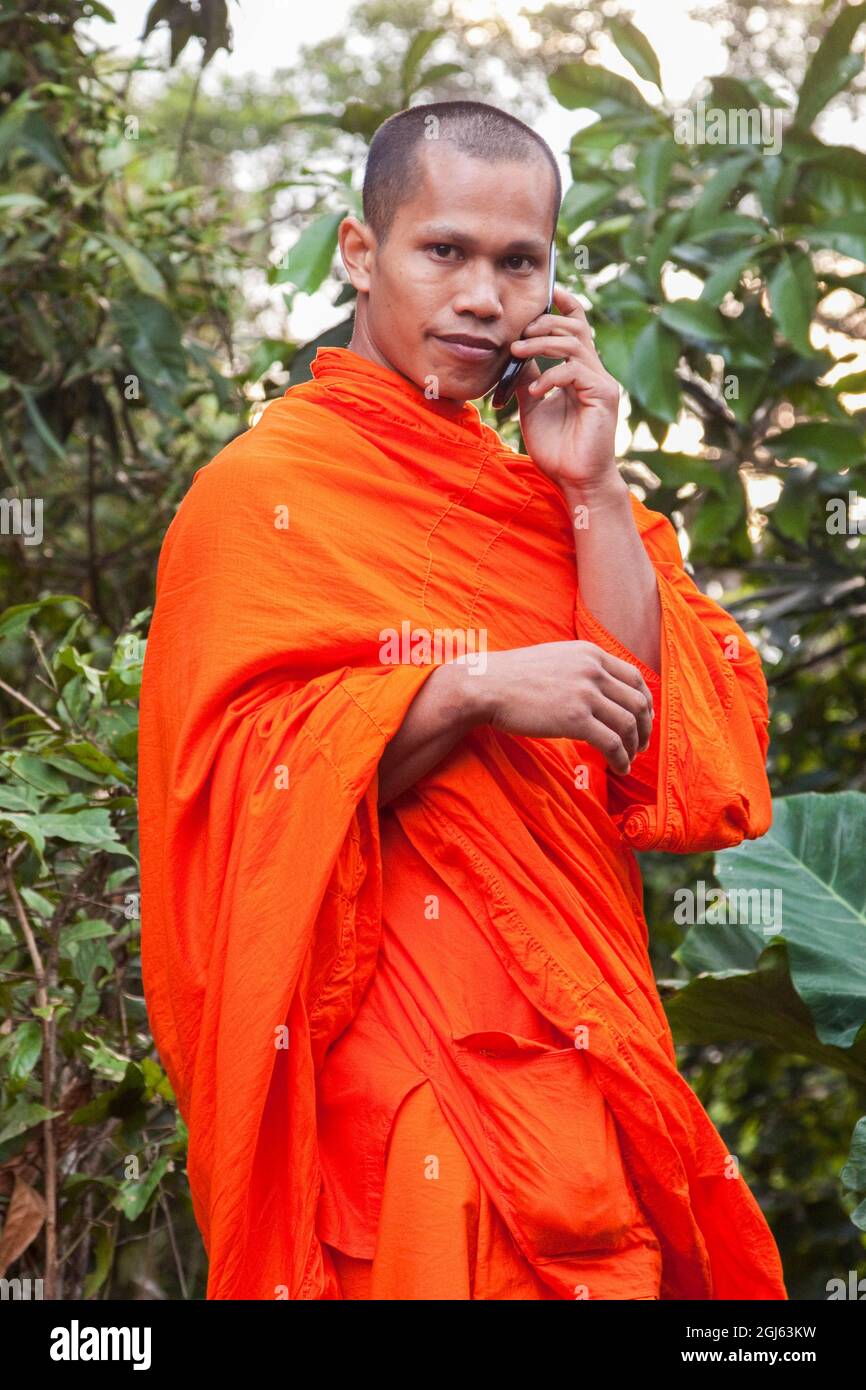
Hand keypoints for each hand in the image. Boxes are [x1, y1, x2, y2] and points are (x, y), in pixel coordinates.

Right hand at [462, 640, 652, 774]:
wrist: (486, 685)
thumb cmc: (513, 677)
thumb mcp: (556, 658)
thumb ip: (581, 667)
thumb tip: (598, 688)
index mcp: (590, 654)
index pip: (635, 677)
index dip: (645, 701)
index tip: (644, 719)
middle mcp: (593, 670)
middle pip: (637, 702)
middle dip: (645, 727)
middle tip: (641, 745)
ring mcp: (585, 694)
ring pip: (628, 724)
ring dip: (634, 747)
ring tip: (628, 760)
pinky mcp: (575, 719)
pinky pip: (612, 743)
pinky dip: (621, 759)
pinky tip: (619, 768)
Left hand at [509, 283, 622, 495]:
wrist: (575, 479)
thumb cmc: (557, 448)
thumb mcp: (533, 406)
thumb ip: (527, 379)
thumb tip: (513, 355)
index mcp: (581, 371)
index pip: (578, 326)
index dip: (564, 304)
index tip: (546, 291)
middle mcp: (595, 372)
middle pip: (575, 327)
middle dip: (544, 323)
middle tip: (518, 336)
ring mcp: (602, 383)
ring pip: (574, 344)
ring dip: (541, 344)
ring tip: (518, 353)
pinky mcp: (604, 396)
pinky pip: (575, 371)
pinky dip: (550, 376)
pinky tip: (534, 392)